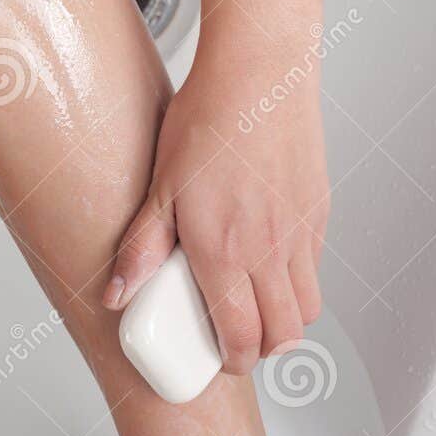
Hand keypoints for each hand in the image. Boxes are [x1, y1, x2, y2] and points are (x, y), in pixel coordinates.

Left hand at [105, 22, 328, 376]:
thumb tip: (117, 294)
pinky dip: (297, 281)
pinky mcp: (318, 214)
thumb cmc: (209, 122)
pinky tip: (270, 259)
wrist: (259, 73)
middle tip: (239, 342)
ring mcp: (299, 234)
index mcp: (225, 252)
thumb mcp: (160, 188)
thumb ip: (141, 249)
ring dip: (285, 320)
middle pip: (283, 336)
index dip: (234, 362)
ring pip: (307, 309)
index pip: (242, 337)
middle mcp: (269, 251)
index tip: (221, 360)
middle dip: (262, 350)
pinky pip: (315, 269)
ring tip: (257, 306)